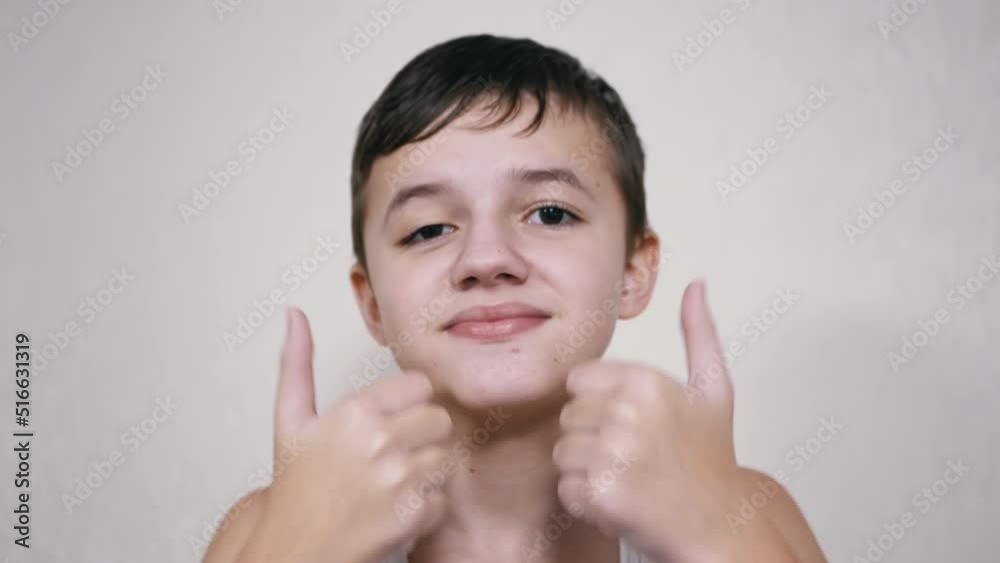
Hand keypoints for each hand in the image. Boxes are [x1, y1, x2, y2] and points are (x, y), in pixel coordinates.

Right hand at [239, 307, 452, 562]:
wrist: (291, 551)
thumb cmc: (295, 487)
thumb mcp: (290, 420)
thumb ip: (296, 363)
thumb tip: (294, 315)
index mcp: (355, 412)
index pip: (419, 385)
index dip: (409, 404)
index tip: (392, 420)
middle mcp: (379, 442)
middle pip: (439, 419)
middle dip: (422, 435)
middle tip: (395, 453)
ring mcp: (398, 480)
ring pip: (446, 457)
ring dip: (426, 471)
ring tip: (394, 482)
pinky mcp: (412, 515)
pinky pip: (443, 497)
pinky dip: (425, 507)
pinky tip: (395, 509)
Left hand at [553, 281, 765, 562]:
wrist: (722, 524)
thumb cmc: (712, 457)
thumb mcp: (713, 388)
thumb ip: (699, 333)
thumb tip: (698, 284)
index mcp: (646, 381)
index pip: (578, 381)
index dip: (598, 404)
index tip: (626, 424)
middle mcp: (627, 413)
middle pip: (567, 417)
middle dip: (591, 438)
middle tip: (632, 456)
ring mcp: (613, 454)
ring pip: (561, 454)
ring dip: (587, 471)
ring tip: (628, 477)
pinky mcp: (601, 493)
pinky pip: (565, 489)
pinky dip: (587, 501)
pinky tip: (622, 499)